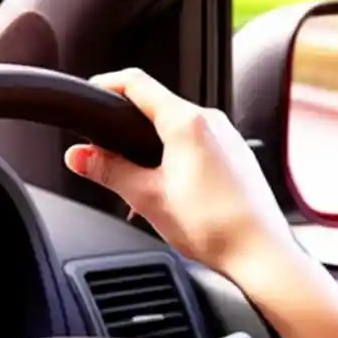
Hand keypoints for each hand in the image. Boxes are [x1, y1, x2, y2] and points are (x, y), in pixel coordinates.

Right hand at [64, 68, 299, 281]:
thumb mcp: (147, 198)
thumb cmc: (214, 227)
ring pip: (177, 128)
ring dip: (153, 147)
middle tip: (106, 153)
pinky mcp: (236, 155)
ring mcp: (228, 137)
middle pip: (157, 106)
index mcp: (187, 122)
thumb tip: (77, 156)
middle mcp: (212, 121)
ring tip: (141, 184)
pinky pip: (198, 144)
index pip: (137, 83)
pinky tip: (171, 192)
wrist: (260, 253)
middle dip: (128, 127)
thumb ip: (108, 171)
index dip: (107, 84)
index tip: (92, 93)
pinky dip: (176, 158)